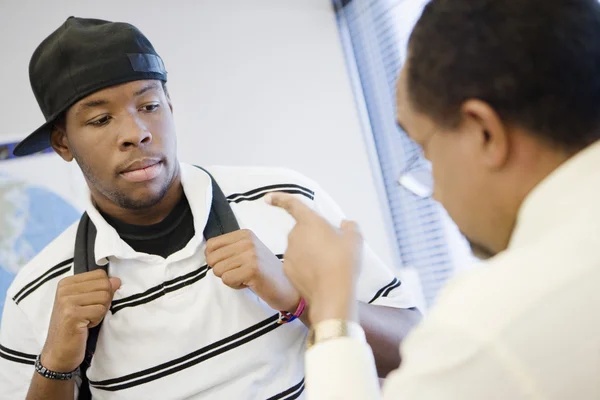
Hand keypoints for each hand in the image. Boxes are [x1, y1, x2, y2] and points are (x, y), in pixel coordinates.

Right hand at [41, 269, 120, 371]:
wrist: (59, 352)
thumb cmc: (74, 327)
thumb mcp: (86, 303)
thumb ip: (99, 289)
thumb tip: (117, 280)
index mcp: (67, 283)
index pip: (100, 274)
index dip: (103, 290)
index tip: (90, 304)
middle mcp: (64, 289)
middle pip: (104, 285)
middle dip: (104, 302)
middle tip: (90, 314)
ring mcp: (67, 301)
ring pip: (104, 297)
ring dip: (100, 312)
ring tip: (86, 320)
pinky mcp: (72, 314)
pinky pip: (100, 311)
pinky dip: (97, 320)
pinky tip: (85, 326)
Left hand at [205, 230, 300, 311]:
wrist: (287, 288)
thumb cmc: (264, 273)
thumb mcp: (247, 253)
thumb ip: (228, 249)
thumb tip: (206, 253)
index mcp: (245, 234)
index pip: (210, 245)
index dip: (217, 259)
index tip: (235, 264)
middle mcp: (248, 240)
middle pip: (212, 258)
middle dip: (223, 270)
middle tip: (242, 272)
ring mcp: (251, 254)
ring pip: (218, 270)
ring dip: (230, 279)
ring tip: (247, 277)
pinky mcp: (252, 269)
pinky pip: (227, 280)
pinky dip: (236, 285)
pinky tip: (250, 283)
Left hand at [265, 193, 362, 323]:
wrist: (332, 292)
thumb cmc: (343, 260)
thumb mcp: (354, 239)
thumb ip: (349, 227)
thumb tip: (345, 224)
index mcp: (309, 222)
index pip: (292, 204)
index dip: (280, 198)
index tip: (267, 198)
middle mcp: (294, 235)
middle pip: (302, 231)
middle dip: (313, 236)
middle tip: (330, 248)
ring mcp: (289, 254)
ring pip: (299, 248)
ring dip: (309, 252)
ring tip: (327, 265)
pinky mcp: (287, 271)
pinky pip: (296, 264)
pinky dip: (305, 267)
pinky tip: (318, 276)